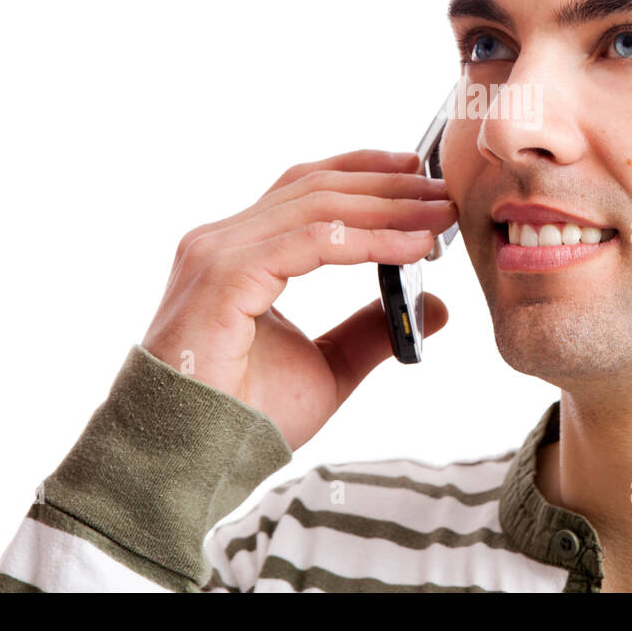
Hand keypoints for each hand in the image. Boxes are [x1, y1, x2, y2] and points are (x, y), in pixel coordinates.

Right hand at [141, 148, 456, 450]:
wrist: (188, 458)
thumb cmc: (242, 417)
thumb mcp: (328, 366)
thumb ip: (372, 330)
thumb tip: (435, 305)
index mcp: (238, 251)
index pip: (305, 188)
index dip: (364, 172)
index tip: (418, 172)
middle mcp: (222, 240)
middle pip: (316, 188)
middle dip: (388, 185)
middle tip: (443, 190)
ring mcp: (218, 252)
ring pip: (318, 206)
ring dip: (388, 206)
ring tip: (439, 214)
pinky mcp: (225, 274)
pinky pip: (313, 242)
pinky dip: (370, 240)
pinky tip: (413, 247)